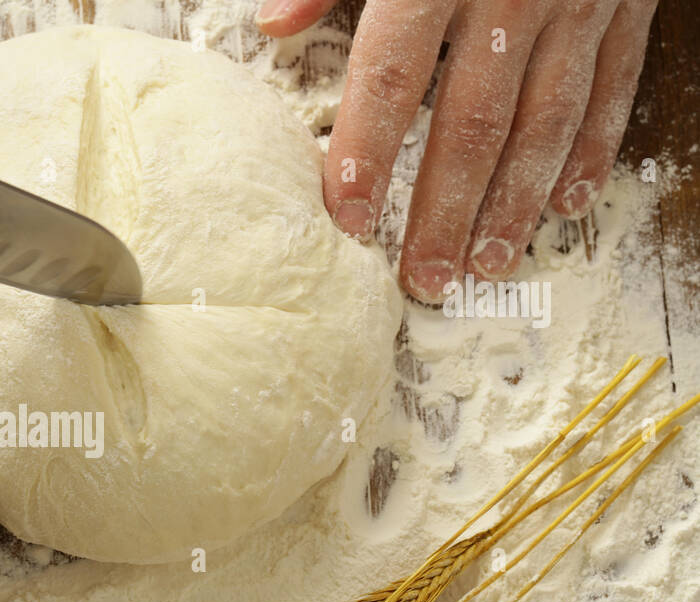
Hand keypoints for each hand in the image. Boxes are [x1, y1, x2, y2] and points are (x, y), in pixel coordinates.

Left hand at [257, 0, 658, 303]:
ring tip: (488, 264)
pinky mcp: (625, 4)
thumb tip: (272, 23)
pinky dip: (590, 149)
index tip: (348, 217)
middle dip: (445, 209)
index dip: (368, 152)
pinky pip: (612, 87)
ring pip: (546, 121)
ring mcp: (577, 3)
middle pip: (472, 123)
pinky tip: (566, 202)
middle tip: (423, 276)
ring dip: (515, 202)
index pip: (391, 77)